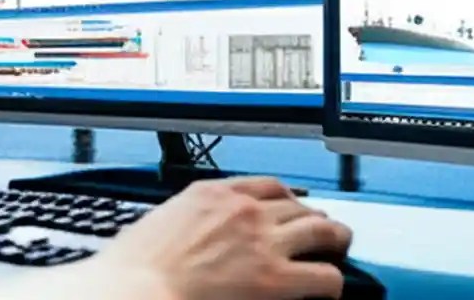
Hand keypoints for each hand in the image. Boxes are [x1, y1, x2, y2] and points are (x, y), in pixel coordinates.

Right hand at [92, 177, 351, 299]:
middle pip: (299, 204)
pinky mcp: (276, 278)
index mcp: (212, 194)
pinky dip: (332, 281)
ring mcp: (264, 243)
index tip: (290, 205)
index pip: (266, 185)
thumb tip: (182, 231)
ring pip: (322, 231)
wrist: (135, 289)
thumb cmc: (134, 267)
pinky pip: (324, 275)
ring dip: (335, 240)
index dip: (287, 196)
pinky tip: (330, 287)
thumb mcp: (156, 222)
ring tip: (339, 248)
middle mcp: (244, 211)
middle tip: (321, 228)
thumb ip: (182, 221)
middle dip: (313, 216)